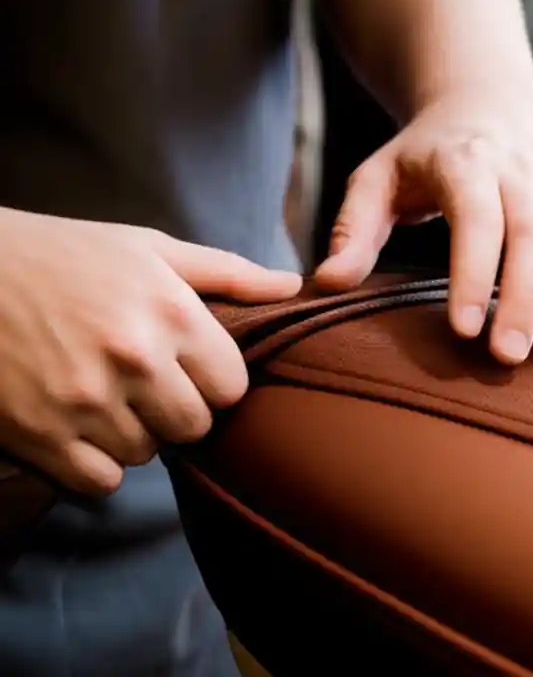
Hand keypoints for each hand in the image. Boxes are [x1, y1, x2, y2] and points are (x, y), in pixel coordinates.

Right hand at [0, 208, 301, 495]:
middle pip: (195, 426)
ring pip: (147, 454)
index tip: (186, 368)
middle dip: (176, 410)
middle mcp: (136, 360)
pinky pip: (101, 482)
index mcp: (171, 313)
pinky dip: (93, 464)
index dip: (212, 381)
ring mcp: (86, 402)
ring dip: (131, 434)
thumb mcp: (148, 249)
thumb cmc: (62, 255)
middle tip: (143, 385)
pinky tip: (76, 425)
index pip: (233, 387)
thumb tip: (293, 287)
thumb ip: (227, 273)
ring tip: (101, 395)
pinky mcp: (40, 437)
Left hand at [312, 85, 532, 364]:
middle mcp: (521, 169)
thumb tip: (328, 284)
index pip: (476, 218)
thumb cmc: (426, 154)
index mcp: (466, 160)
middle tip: (508, 355)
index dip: (473, 273)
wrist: (488, 104)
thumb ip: (354, 229)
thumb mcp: (377, 177)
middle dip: (524, 296)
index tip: (463, 329)